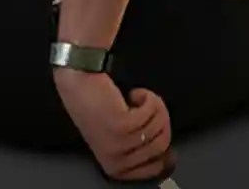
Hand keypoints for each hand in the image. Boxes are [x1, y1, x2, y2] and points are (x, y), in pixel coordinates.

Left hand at [54, 70, 173, 181]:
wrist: (78, 81)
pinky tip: (135, 94)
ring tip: (139, 98)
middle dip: (162, 120)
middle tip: (150, 106)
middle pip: (161, 145)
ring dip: (154, 106)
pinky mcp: (120, 126)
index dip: (163, 140)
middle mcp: (117, 161)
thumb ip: (142, 148)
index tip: (159, 123)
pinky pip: (151, 113)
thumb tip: (170, 154)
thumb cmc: (99, 105)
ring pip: (158, 128)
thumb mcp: (120, 137)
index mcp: (116, 167)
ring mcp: (118, 145)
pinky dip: (148, 98)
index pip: (156, 168)